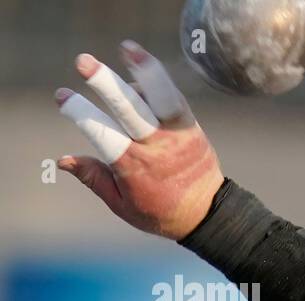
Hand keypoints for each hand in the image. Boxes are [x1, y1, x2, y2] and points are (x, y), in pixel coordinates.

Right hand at [55, 39, 224, 240]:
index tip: (62, 96)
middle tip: (82, 62)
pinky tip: (138, 62)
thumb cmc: (160, 212)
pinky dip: (157, 79)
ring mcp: (176, 135)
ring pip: (160, 98)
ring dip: (143, 71)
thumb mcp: (123, 205)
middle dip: (105, 84)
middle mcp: (156, 147)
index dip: (81, 113)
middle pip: (130, 110)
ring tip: (126, 48)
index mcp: (134, 166)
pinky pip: (174, 98)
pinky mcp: (192, 127)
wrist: (209, 214)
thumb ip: (94, 179)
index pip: (103, 133)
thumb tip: (62, 160)